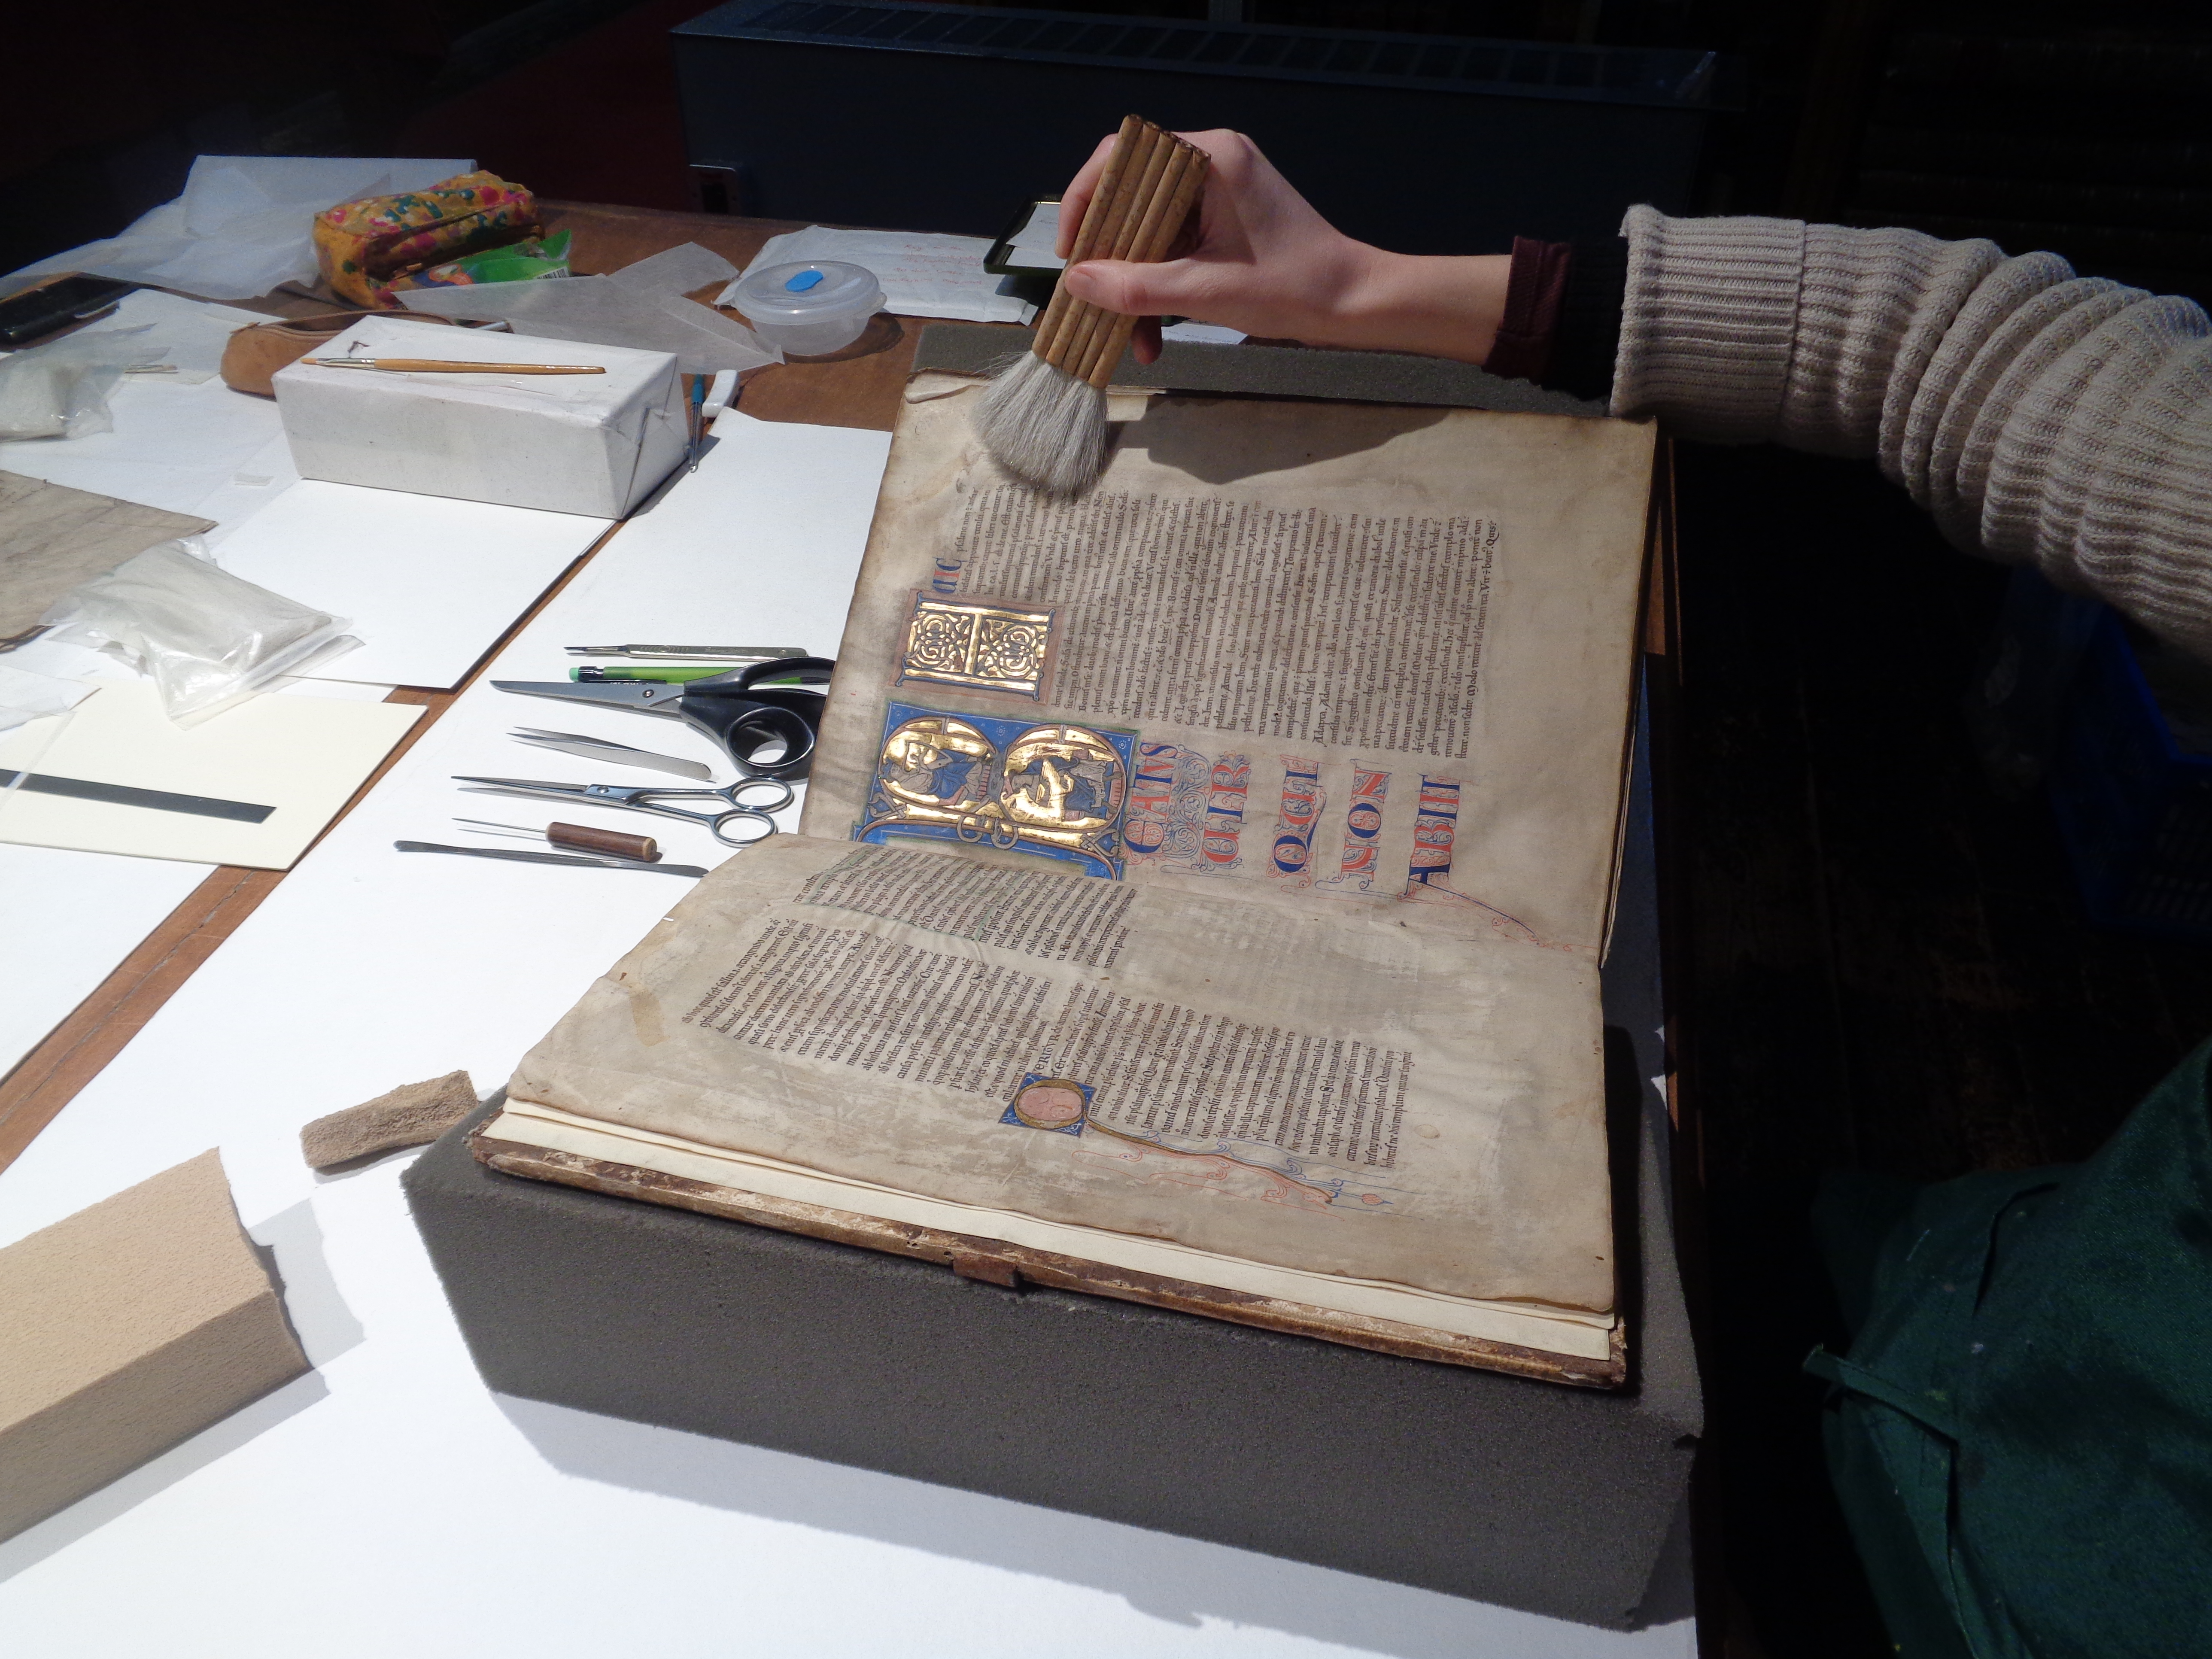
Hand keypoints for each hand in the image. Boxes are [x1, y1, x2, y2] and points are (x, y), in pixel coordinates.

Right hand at [1054, 129, 1511, 365]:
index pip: (1121, 159)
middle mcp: (1212, 161)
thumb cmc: (1294, 288)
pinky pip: (1174, 243)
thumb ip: (1136, 286)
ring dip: (1134, 282)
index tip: (1073, 252)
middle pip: (1130, 196)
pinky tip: (1152, 332)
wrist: (1354, 303)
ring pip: (1150, 228)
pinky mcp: (1226, 219)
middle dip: (1110, 256)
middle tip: (1092, 298)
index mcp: (1209, 157)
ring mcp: (1220, 189)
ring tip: (1127, 336)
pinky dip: (1160, 285)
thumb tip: (1076, 282)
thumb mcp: (1205, 292)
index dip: (1085, 203)